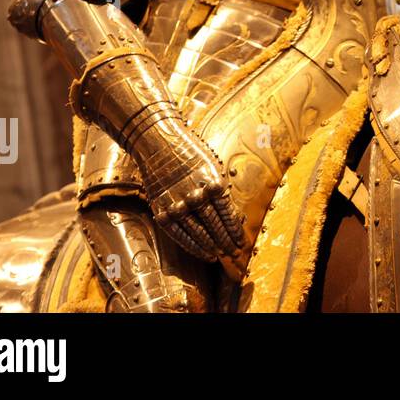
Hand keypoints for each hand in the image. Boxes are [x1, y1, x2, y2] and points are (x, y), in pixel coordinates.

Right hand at [134, 118, 245, 261]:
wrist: (158, 144)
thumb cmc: (190, 153)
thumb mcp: (212, 166)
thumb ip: (220, 189)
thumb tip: (231, 213)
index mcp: (213, 184)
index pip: (228, 214)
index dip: (235, 230)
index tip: (241, 240)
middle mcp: (196, 197)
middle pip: (215, 226)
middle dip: (226, 241)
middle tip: (234, 252)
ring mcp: (177, 205)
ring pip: (198, 234)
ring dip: (211, 246)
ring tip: (220, 255)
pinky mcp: (162, 210)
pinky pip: (179, 234)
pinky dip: (192, 245)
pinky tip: (202, 252)